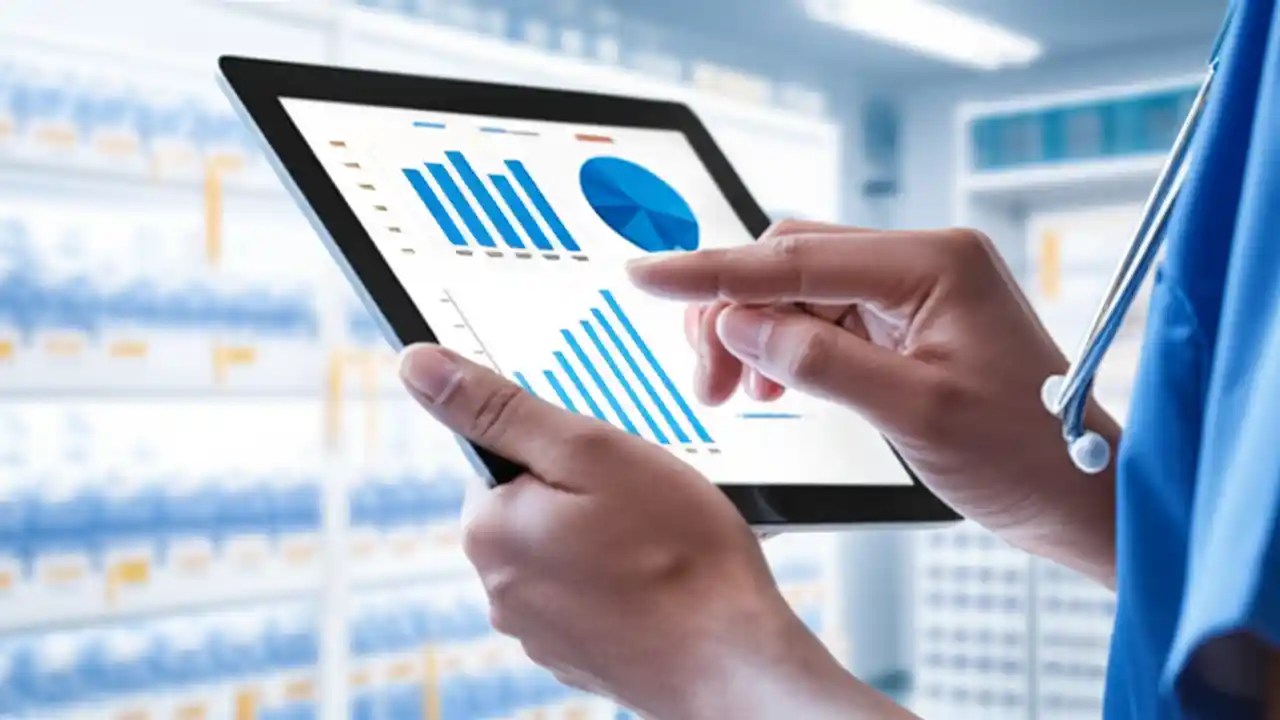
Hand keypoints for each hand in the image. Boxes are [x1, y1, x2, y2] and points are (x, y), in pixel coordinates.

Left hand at [400, 345, 914, 718]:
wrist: (733, 659)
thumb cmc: (677, 552)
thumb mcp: (590, 451)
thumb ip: (500, 408)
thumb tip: (419, 367)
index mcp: (491, 528)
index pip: (499, 455)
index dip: (560, 446)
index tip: (606, 463)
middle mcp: (498, 586)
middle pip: (529, 503)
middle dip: (581, 492)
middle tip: (640, 501)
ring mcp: (535, 630)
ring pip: (560, 550)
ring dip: (600, 538)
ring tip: (656, 544)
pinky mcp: (573, 655)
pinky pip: (583, 594)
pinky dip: (614, 583)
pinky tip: (658, 581)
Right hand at [629, 221, 1119, 585]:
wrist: (1079, 492)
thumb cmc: (1023, 455)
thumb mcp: (916, 414)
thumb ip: (820, 362)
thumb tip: (739, 326)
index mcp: (933, 263)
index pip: (796, 256)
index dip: (712, 271)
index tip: (645, 277)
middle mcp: (922, 260)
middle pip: (790, 261)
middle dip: (731, 314)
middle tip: (705, 385)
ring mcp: (913, 289)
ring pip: (797, 290)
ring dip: (752, 335)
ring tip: (729, 394)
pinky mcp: (905, 320)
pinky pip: (821, 317)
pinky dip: (783, 348)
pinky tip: (767, 386)